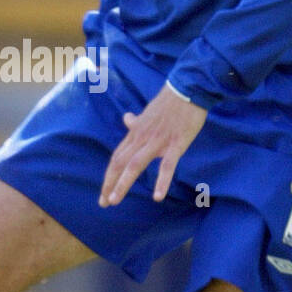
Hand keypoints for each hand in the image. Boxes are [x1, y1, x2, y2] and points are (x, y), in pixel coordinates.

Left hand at [99, 83, 207, 206]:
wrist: (187, 89)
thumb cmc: (170, 102)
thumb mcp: (148, 112)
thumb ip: (136, 121)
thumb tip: (126, 118)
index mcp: (136, 132)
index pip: (117, 157)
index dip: (109, 176)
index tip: (104, 192)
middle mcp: (142, 138)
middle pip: (120, 163)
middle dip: (110, 183)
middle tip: (103, 203)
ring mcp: (158, 141)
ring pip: (135, 164)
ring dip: (123, 183)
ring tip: (115, 200)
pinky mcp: (175, 144)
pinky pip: (167, 165)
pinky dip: (162, 181)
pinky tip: (157, 196)